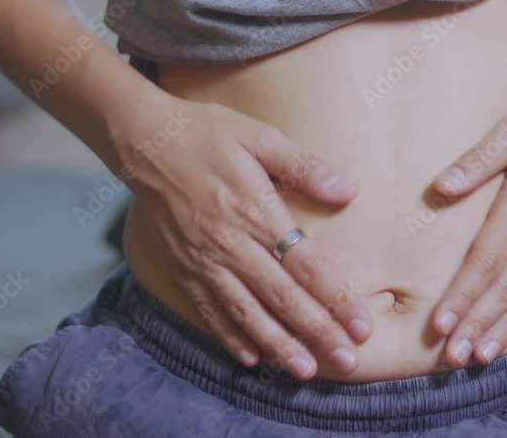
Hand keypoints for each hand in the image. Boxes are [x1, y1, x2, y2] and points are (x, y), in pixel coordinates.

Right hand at [110, 90, 372, 379]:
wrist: (144, 142)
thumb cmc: (208, 135)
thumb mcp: (260, 137)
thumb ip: (303, 166)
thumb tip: (348, 190)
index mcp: (255, 213)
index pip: (305, 265)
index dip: (336, 298)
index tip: (361, 324)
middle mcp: (230, 246)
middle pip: (281, 298)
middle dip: (317, 332)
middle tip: (347, 360)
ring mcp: (203, 262)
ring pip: (246, 313)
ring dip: (278, 345)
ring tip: (305, 370)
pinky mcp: (182, 270)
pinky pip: (209, 311)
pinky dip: (230, 336)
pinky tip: (250, 358)